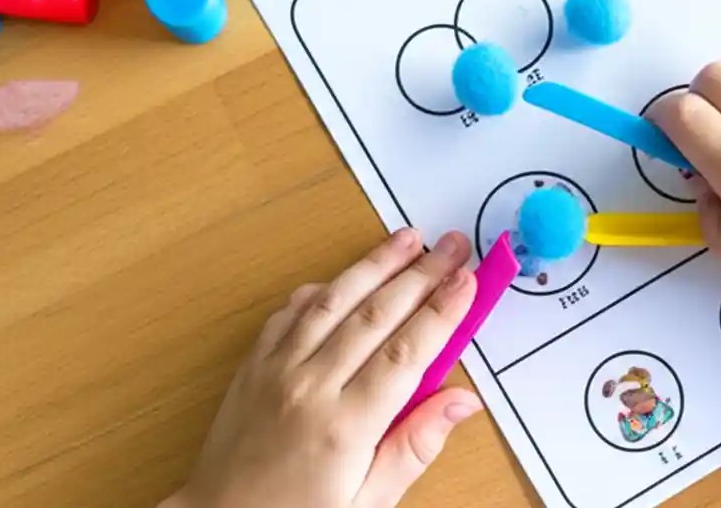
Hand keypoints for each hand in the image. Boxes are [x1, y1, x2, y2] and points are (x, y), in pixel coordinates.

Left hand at [163, 229, 481, 507]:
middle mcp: (309, 388)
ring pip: (333, 301)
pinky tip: (345, 275)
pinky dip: (322, 289)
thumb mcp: (369, 502)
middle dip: (421, 274)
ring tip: (407, 239)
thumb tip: (462, 401)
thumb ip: (415, 446)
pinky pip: (290, 313)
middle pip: (376, 314)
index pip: (406, 352)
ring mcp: (277, 371)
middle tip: (452, 246)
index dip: (442, 310)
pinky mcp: (253, 366)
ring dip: (374, 265)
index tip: (467, 280)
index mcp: (345, 426)